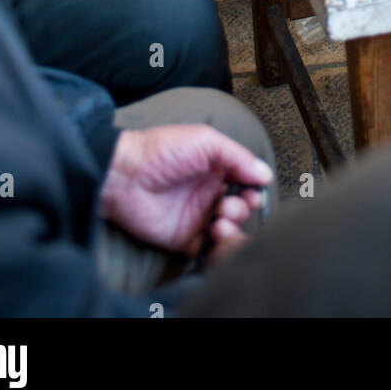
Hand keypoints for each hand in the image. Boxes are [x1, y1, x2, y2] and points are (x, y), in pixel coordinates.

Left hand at [99, 124, 272, 254]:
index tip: (256, 190)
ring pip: (228, 228)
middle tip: (231, 206)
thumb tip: (265, 174)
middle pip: (240, 206)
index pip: (245, 180)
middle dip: (243, 207)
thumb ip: (238, 156)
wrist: (125, 176)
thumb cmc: (162, 151)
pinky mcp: (184, 238)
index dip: (254, 187)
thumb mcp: (205, 141)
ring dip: (232, 226)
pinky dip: (218, 246)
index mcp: (215, 167)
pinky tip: (214, 235)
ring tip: (219, 221)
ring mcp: (197, 216)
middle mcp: (208, 192)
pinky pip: (209, 249)